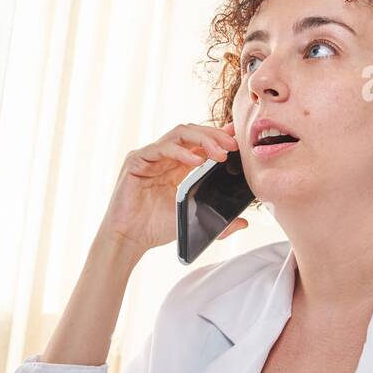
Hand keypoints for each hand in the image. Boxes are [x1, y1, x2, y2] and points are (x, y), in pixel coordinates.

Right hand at [96, 123, 246, 255]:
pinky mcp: (136, 161)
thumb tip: (243, 222)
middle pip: (191, 133)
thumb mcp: (193, 221)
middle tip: (234, 145)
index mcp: (176, 167)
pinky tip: (197, 160)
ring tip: (220, 153)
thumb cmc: (153, 229)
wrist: (128, 239)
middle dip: (214, 136)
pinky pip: (161, 148)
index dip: (218, 136)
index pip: (199, 143)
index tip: (238, 136)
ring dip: (202, 140)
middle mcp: (162, 157)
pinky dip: (180, 152)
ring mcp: (149, 157)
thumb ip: (218, 222)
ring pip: (179, 134)